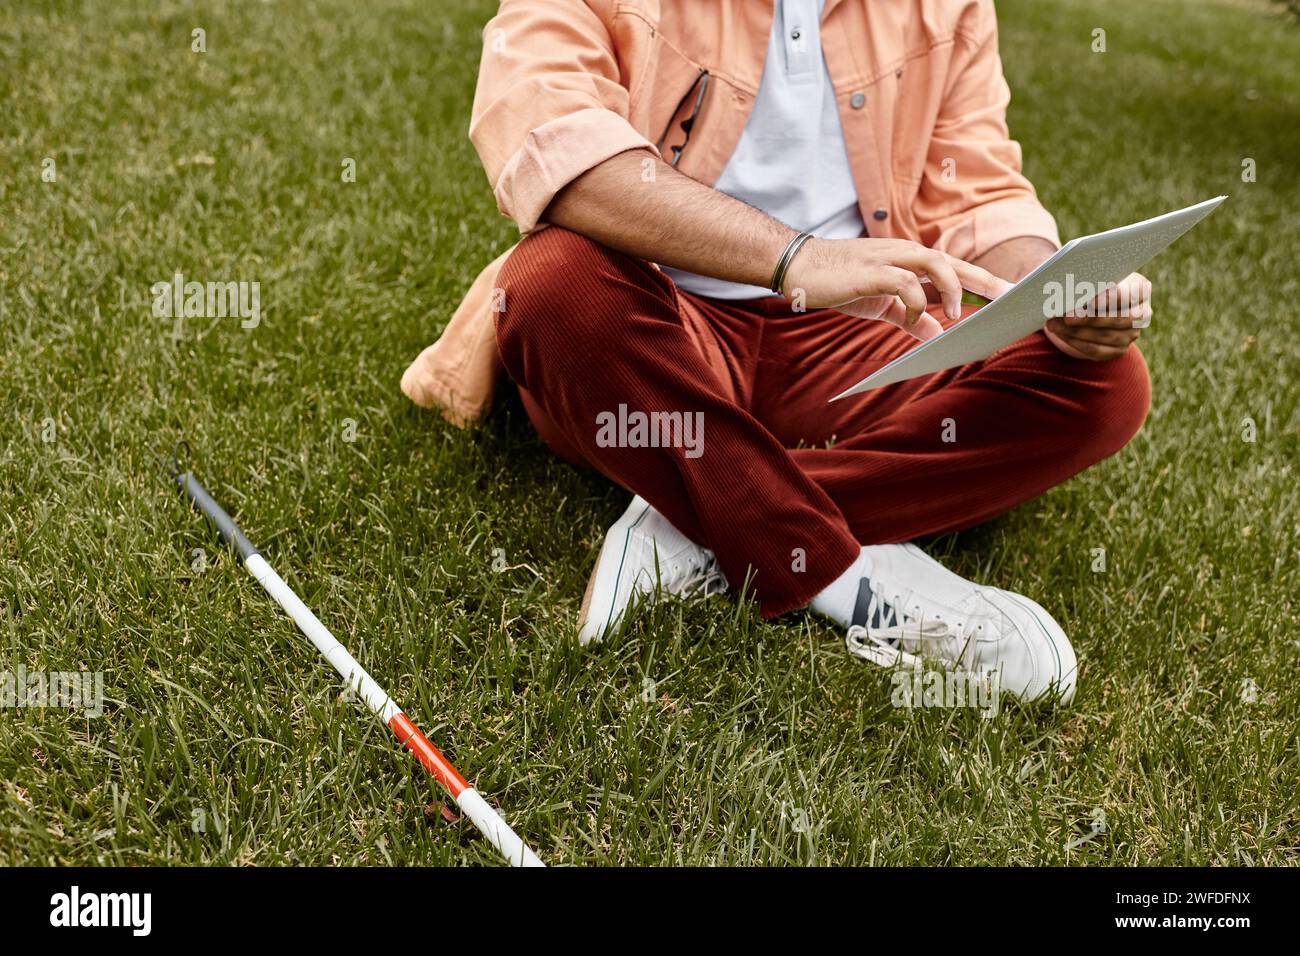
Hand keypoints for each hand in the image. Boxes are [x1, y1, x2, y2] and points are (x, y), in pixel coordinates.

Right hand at [782, 237, 1012, 339]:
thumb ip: (909, 318)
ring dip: (951, 287)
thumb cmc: (840, 283)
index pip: (953, 267)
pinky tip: (912, 321)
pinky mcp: (871, 272)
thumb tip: (936, 334)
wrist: (799, 267)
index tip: (1007, 295)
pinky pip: (903, 283)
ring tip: (957, 313)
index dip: (981, 280)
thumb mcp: (881, 305)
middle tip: (1009, 298)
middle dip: (984, 280)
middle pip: (953, 262)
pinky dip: (913, 302)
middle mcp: (904, 253)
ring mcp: (888, 260)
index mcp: (909, 260)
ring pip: (934, 264)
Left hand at [1044, 272, 1150, 360]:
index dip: (1112, 298)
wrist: (1092, 305)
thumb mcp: (1093, 278)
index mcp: (1140, 289)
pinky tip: (1061, 335)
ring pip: (1105, 336)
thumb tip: (1069, 289)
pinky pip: (1097, 350)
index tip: (1092, 301)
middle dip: (1089, 318)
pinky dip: (1076, 342)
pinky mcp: (1118, 350)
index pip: (1130, 294)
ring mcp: (1131, 334)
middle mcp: (1141, 313)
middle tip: (1066, 316)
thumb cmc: (1093, 285)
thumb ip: (1088, 282)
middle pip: (1118, 319)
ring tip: (1053, 324)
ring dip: (1076, 331)